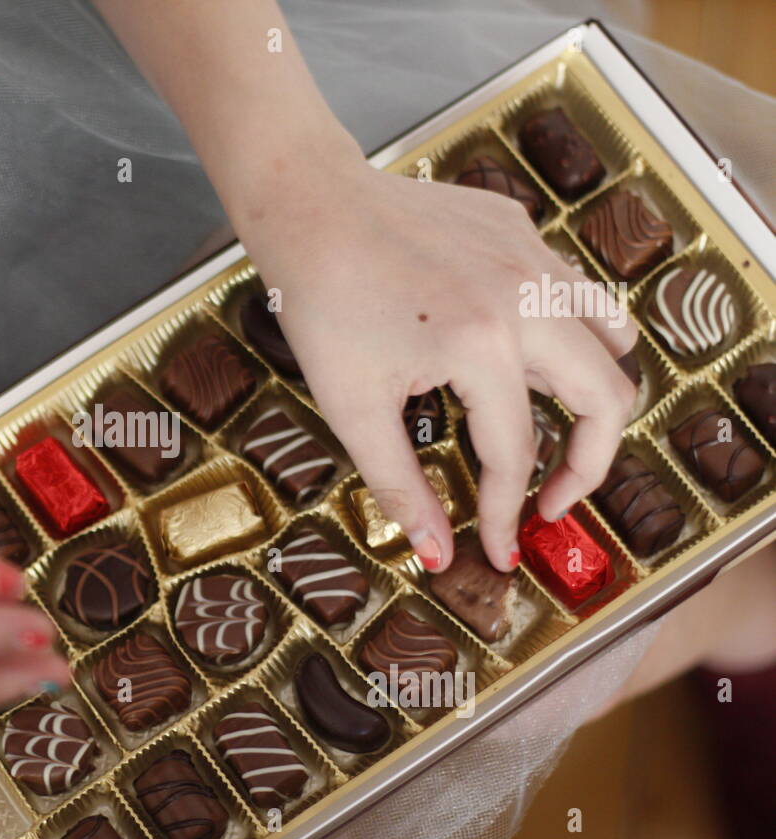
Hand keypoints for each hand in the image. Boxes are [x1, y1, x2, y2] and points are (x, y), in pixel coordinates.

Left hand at [236, 130, 636, 571]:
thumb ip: (401, 484)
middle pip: (606, 397)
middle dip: (588, 465)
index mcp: (483, 346)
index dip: (506, 514)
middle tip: (552, 500)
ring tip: (554, 429)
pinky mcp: (519, 229)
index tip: (498, 549)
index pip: (516, 454)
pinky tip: (521, 353)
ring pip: (609, 334)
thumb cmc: (321, 303)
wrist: (308, 207)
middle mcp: (526, 298)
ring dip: (593, 391)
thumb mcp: (353, 406)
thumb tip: (436, 551)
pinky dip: (568, 331)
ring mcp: (530, 257)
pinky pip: (573, 289)